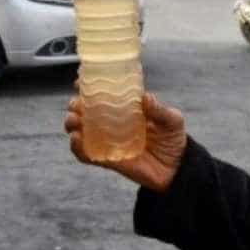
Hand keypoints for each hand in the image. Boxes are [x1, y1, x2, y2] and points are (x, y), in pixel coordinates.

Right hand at [65, 92, 187, 192]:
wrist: (176, 168)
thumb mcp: (172, 121)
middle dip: (76, 105)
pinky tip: (77, 138)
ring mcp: (108, 141)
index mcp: (127, 109)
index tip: (80, 82)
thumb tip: (145, 97)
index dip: (90, 87)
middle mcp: (113, 123)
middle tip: (77, 104)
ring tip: (74, 120)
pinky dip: (77, 148)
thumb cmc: (173, 139)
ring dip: (72, 124)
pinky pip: (86, 154)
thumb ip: (161, 111)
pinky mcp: (107, 159)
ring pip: (82, 130)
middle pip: (86, 111)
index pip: (105, 95)